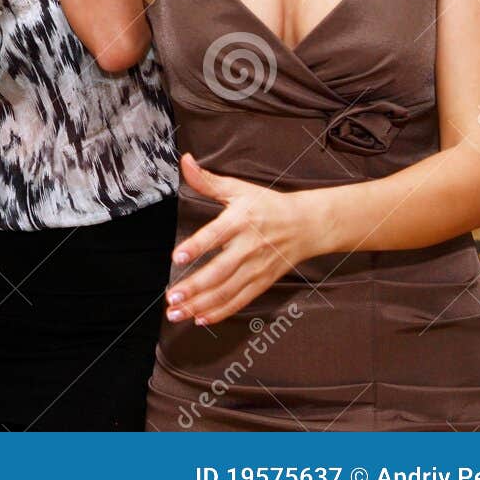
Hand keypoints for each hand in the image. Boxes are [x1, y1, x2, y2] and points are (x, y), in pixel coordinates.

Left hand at [165, 154, 323, 325]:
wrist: (307, 225)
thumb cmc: (267, 205)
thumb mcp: (238, 189)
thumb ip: (208, 180)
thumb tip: (185, 161)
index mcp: (240, 221)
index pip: (215, 236)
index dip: (196, 247)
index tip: (176, 258)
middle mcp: (249, 247)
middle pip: (219, 271)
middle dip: (194, 287)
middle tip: (171, 297)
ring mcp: (257, 268)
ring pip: (227, 291)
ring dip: (200, 305)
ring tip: (177, 312)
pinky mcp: (263, 282)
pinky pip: (240, 300)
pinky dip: (221, 312)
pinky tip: (200, 319)